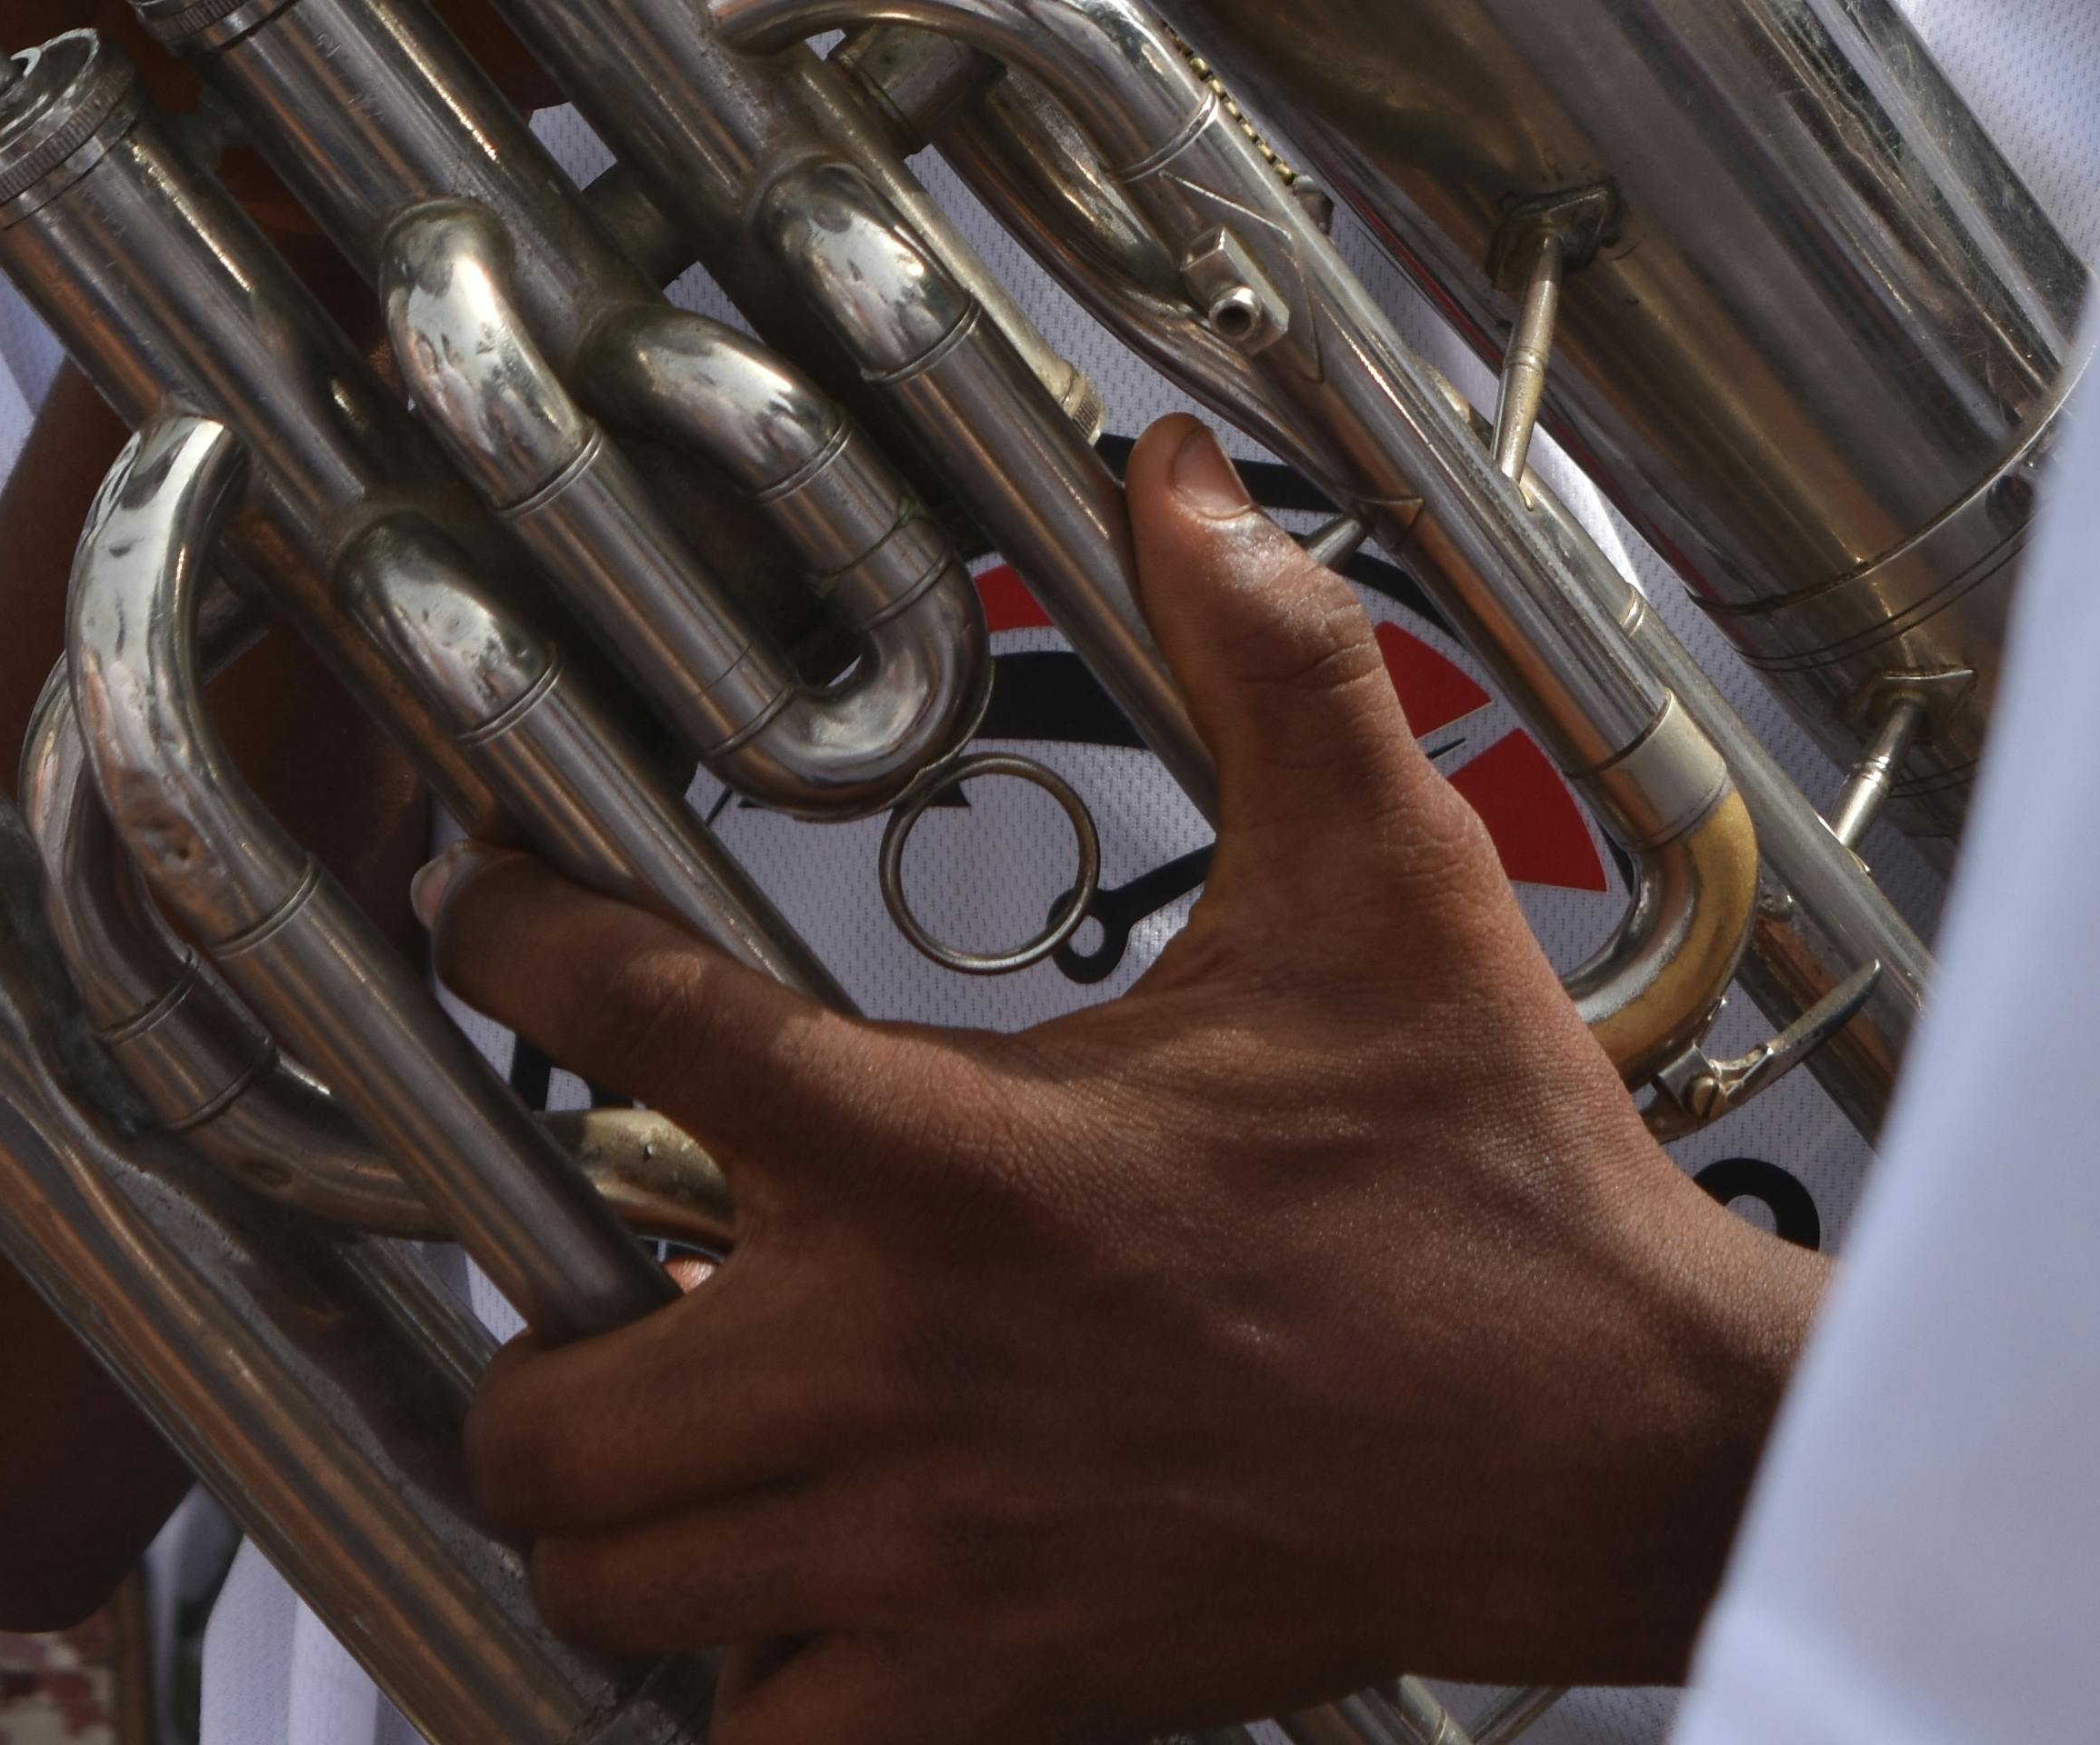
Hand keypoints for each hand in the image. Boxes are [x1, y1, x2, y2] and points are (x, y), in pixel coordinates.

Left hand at [436, 420, 1816, 1744]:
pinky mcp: (996, 1695)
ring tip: (650, 1429)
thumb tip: (1177, 476)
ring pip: (610, 1583)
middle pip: (544, 1401)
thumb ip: (1263, 649)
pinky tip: (773, 1595)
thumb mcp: (1382, 859)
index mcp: (956, 1153)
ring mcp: (931, 1555)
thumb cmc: (1489, 1163)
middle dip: (515, 1333)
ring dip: (599, 1511)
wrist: (1611, 1433)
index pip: (631, 1031)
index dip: (511, 950)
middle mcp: (900, 1365)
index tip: (488, 920)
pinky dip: (727, 1689)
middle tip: (573, 1267)